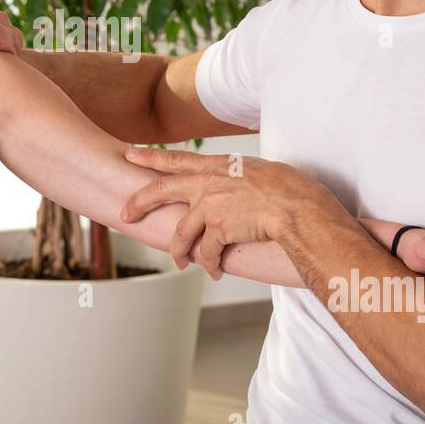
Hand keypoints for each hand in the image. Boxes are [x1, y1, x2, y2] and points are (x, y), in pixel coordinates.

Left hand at [119, 146, 354, 279]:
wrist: (299, 209)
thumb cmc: (291, 190)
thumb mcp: (260, 170)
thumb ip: (240, 176)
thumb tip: (239, 181)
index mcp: (218, 166)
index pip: (175, 159)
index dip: (149, 156)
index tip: (130, 151)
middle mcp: (208, 183)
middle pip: (160, 190)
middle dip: (138, 203)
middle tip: (125, 215)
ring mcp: (210, 206)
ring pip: (180, 233)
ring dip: (179, 253)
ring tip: (182, 263)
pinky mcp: (217, 229)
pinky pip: (204, 253)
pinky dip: (209, 265)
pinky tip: (215, 272)